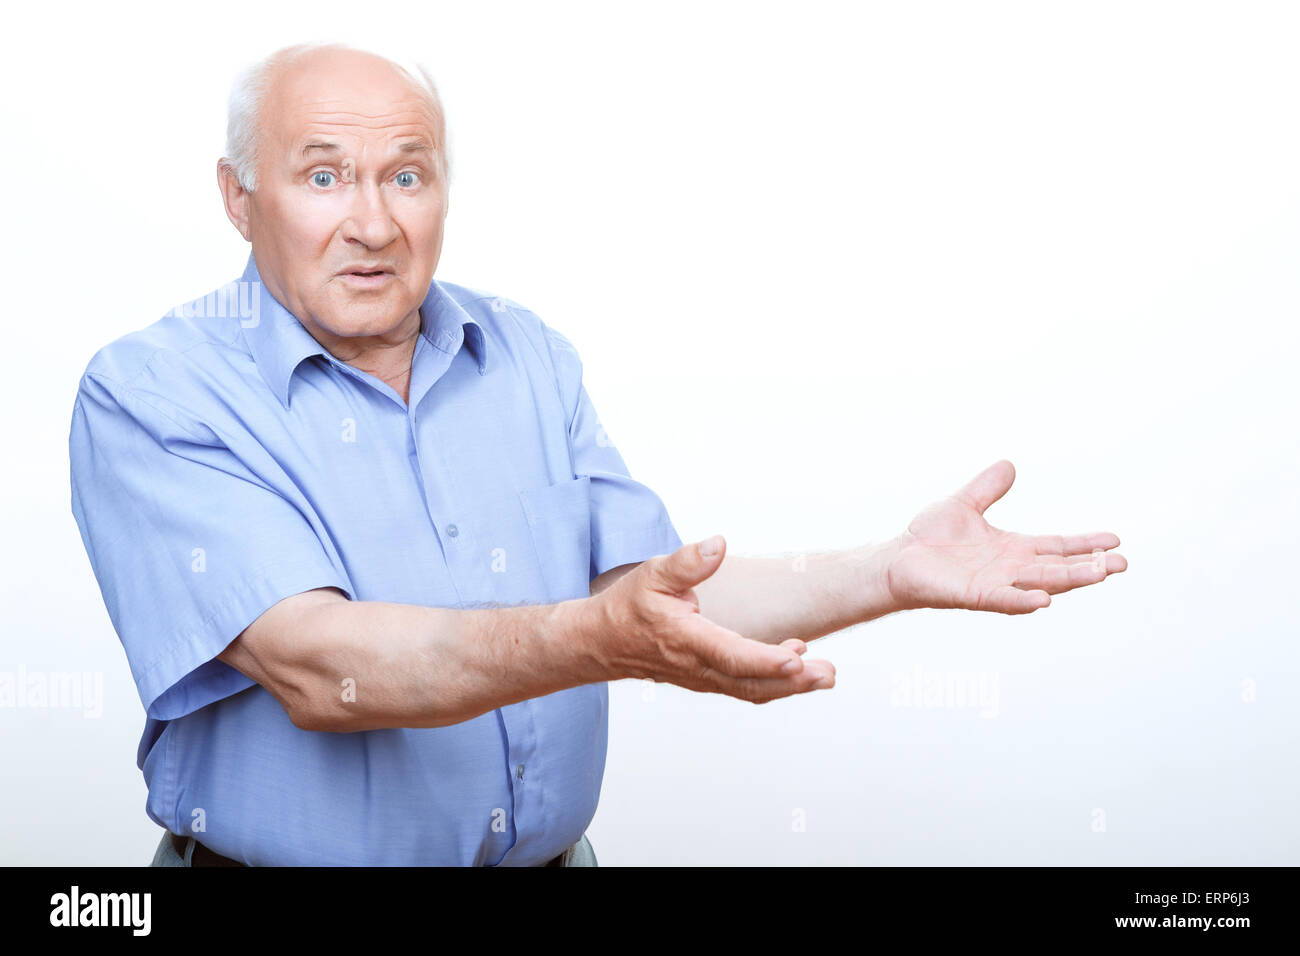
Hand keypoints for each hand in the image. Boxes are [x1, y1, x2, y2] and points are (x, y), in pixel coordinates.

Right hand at [589, 535, 835, 702]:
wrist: (601, 643)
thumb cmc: (628, 606)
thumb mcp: (652, 574)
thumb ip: (687, 561)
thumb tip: (718, 544)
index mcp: (685, 640)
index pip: (732, 656)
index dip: (766, 659)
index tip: (798, 657)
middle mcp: (697, 666)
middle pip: (750, 684)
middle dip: (792, 681)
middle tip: (827, 674)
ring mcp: (703, 678)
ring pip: (751, 690)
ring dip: (789, 685)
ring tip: (824, 675)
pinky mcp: (707, 679)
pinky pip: (744, 687)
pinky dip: (772, 682)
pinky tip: (796, 666)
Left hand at [886, 460, 1126, 614]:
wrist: (898, 560)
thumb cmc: (930, 537)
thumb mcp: (963, 504)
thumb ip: (987, 488)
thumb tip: (1010, 464)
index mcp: (1013, 549)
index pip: (1058, 546)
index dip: (1086, 544)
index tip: (1116, 540)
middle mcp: (1010, 569)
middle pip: (1059, 568)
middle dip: (1091, 567)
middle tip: (1122, 564)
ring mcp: (995, 584)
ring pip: (1041, 583)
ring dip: (1069, 581)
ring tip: (1100, 575)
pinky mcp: (974, 595)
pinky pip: (1003, 600)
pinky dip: (1023, 600)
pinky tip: (1044, 600)